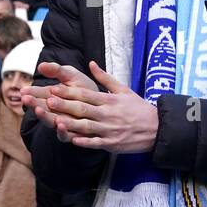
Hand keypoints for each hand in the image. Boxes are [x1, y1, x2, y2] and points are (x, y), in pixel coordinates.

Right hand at [22, 61, 98, 144]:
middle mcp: (54, 111)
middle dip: (33, 103)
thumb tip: (41, 65)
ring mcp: (63, 123)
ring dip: (44, 116)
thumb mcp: (70, 75)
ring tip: (39, 110)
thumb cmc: (84, 87)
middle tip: (26, 99)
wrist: (103, 103)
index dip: (31, 92)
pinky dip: (61, 131)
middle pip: (41, 108)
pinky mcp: (73, 134)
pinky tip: (60, 124)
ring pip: (50, 122)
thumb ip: (57, 71)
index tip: (24, 90)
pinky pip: (65, 135)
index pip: (39, 95)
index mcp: (52, 96)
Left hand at [32, 61, 157, 152]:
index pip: (86, 95)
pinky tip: (71, 140)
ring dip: (70, 123)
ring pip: (86, 126)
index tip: (54, 89)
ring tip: (54, 120)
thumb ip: (105, 78)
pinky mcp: (112, 143)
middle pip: (83, 109)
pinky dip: (84, 142)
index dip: (69, 92)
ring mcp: (110, 130)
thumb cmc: (139, 108)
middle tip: (48, 101)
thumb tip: (91, 63)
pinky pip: (95, 143)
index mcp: (110, 100)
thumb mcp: (124, 90)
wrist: (157, 128)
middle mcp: (108, 114)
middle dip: (65, 105)